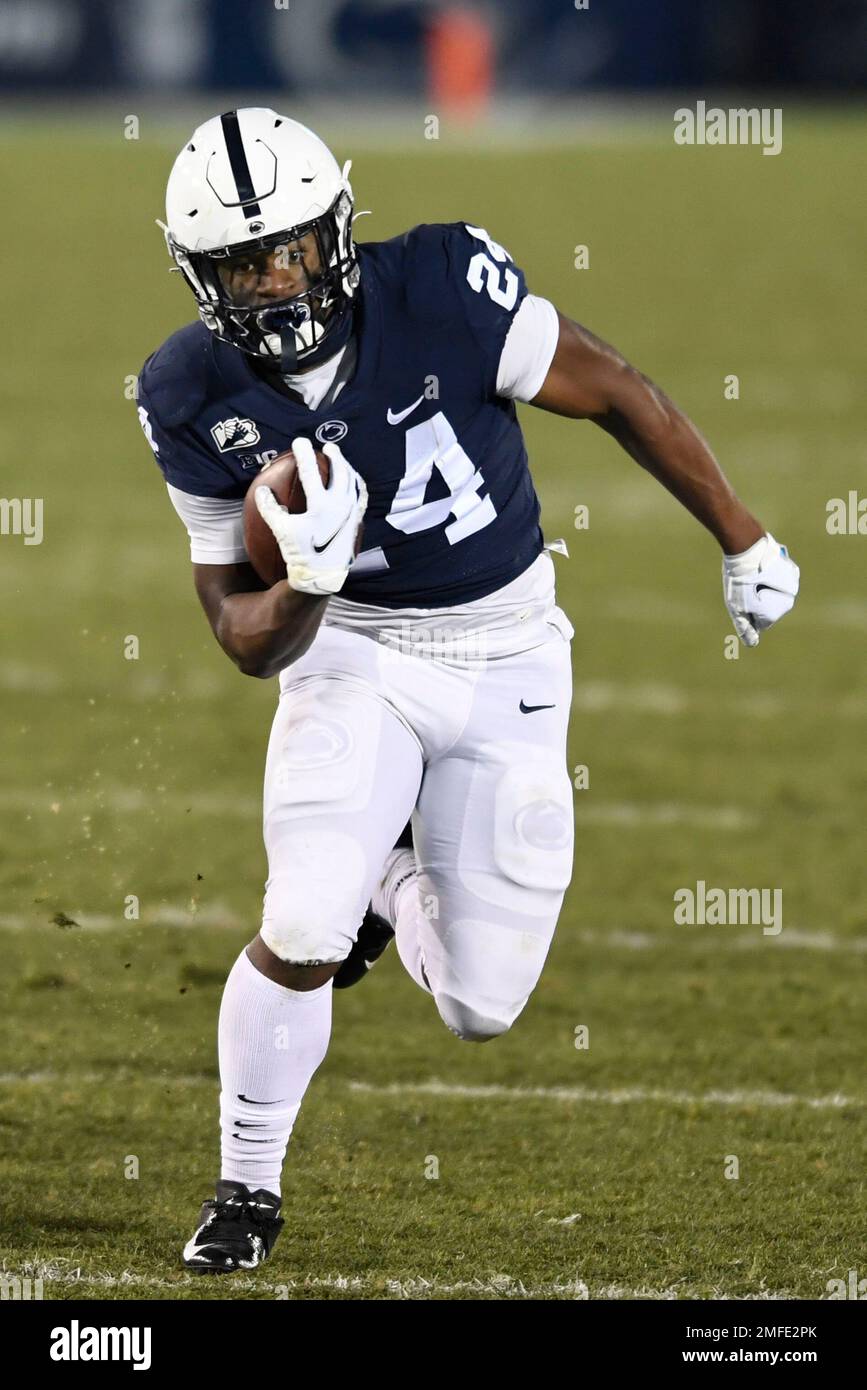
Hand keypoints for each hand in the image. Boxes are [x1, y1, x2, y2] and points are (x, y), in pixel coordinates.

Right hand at [254, 437, 366, 595]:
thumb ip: (270, 509)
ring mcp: (351, 513)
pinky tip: (354, 485)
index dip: (304, 454)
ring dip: (348, 468)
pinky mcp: (357, 522)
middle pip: (341, 472)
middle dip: (335, 456)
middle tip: (328, 446)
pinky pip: (360, 498)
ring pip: (353, 483)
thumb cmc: (301, 554)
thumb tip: (262, 490)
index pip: (311, 472)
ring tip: (342, 461)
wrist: (323, 576)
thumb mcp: (281, 531)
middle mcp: (340, 506)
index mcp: (321, 505)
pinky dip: (357, 487)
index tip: (299, 441)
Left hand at [722, 532, 799, 646]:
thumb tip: (752, 643)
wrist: (747, 547)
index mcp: (776, 611)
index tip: (742, 597)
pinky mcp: (791, 569)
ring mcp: (793, 584)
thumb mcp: (737, 607)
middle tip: (746, 586)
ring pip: (776, 593)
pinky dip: (771, 577)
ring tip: (754, 577)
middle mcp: (790, 600)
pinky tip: (762, 569)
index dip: (747, 612)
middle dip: (758, 600)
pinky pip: (780, 579)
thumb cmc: (739, 580)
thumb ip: (745, 627)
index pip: (761, 623)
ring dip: (765, 588)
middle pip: (771, 608)